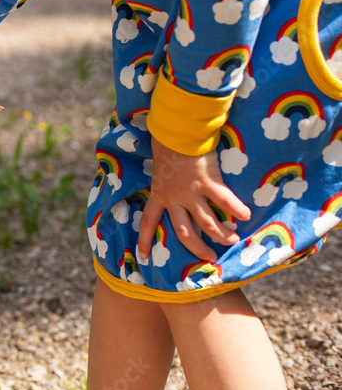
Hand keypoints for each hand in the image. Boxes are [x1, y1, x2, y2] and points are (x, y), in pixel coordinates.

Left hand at [137, 138, 250, 262]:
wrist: (177, 131)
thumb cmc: (167, 144)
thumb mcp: (160, 166)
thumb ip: (166, 178)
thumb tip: (170, 176)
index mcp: (159, 193)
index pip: (148, 221)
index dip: (145, 239)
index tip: (142, 255)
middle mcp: (174, 198)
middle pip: (184, 232)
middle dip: (197, 248)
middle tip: (209, 257)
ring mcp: (191, 193)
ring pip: (207, 223)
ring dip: (221, 234)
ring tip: (233, 240)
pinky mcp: (209, 183)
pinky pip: (225, 202)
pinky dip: (237, 210)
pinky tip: (247, 215)